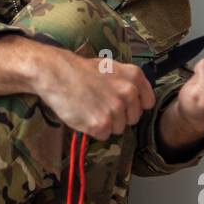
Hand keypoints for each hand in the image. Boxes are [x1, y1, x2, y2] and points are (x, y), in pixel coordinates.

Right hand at [34, 48, 155, 140]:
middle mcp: (129, 92)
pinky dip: (93, 130)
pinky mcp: (102, 124)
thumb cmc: (79, 71)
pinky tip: (84, 115)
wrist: (55, 74)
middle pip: (133, 119)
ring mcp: (115, 109)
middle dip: (118, 116)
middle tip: (99, 104)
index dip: (134, 106)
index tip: (123, 104)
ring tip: (89, 107)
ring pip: (118, 128)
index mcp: (134, 77)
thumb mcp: (110, 67)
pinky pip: (104, 136)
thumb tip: (137, 99)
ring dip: (105, 123)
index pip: (148, 102)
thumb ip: (127, 82)